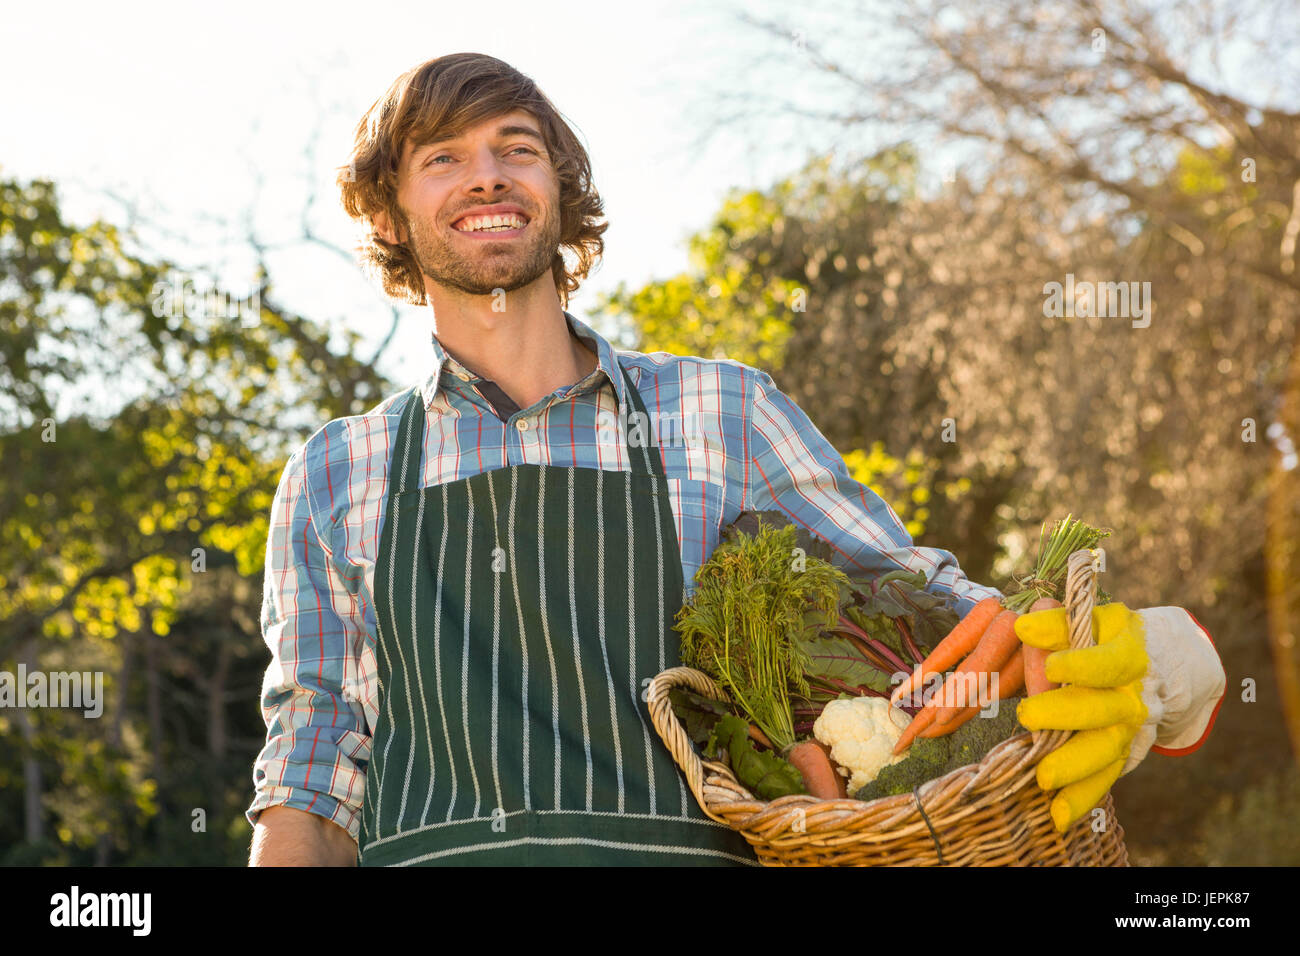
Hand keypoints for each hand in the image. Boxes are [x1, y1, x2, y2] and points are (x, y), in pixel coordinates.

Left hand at [1014, 602, 1148, 832]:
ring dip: (1076, 767)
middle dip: (1066, 716)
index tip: (1049, 666)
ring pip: (1108, 751)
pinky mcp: (1122, 753)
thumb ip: (1058, 624)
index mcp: (1130, 656)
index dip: (1082, 666)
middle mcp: (1135, 697)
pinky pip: (1105, 778)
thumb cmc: (1108, 637)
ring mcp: (1131, 729)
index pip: (1110, 662)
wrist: (1156, 664)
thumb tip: (1024, 625)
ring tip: (1043, 777)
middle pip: (1105, 711)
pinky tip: (1059, 815)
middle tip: (1027, 716)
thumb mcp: (1091, 620)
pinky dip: (1083, 798)